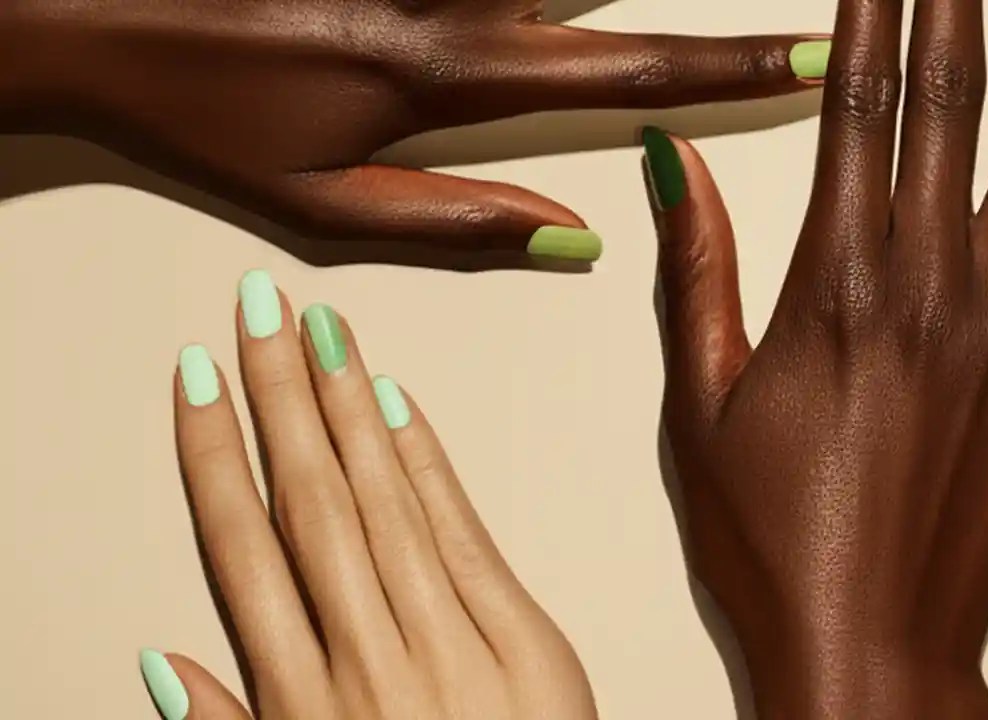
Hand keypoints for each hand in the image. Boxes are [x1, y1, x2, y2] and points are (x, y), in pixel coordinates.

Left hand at [0, 0, 832, 269]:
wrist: (96, 21)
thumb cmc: (212, 120)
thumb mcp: (327, 206)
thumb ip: (463, 222)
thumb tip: (579, 242)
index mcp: (453, 73)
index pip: (628, 72)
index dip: (730, 70)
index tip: (815, 55)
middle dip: (705, 2)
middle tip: (812, 13)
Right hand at [145, 270, 593, 718]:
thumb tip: (161, 657)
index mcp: (303, 703)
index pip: (243, 550)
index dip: (217, 456)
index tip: (199, 380)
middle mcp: (366, 661)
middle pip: (310, 504)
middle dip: (280, 400)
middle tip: (258, 312)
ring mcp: (447, 647)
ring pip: (383, 506)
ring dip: (347, 411)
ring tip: (322, 333)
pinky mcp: (522, 643)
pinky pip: (464, 538)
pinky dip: (430, 469)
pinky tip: (400, 406)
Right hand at [642, 0, 987, 715]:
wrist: (871, 645)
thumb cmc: (776, 540)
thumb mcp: (701, 407)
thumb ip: (696, 274)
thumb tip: (672, 166)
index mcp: (836, 285)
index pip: (860, 104)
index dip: (877, 9)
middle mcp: (932, 286)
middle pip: (951, 100)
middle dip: (959, 0)